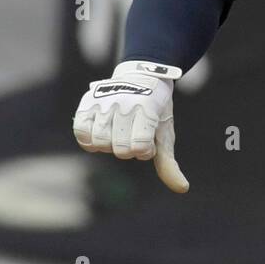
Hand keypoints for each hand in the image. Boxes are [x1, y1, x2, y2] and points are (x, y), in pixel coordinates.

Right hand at [72, 60, 188, 192]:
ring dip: (109, 145)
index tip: (149, 142)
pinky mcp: (87, 102)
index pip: (140, 147)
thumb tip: (183, 188)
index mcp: (147, 108)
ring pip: (99, 142)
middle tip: (133, 136)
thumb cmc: (155, 110)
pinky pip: (81, 132)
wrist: (140, 75)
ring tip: (117, 133)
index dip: (145, 151)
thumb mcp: (165, 132)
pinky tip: (100, 134)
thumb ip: (168, 162)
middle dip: (128, 150)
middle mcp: (124, 103)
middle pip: (119, 149)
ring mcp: (104, 102)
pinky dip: (89, 140)